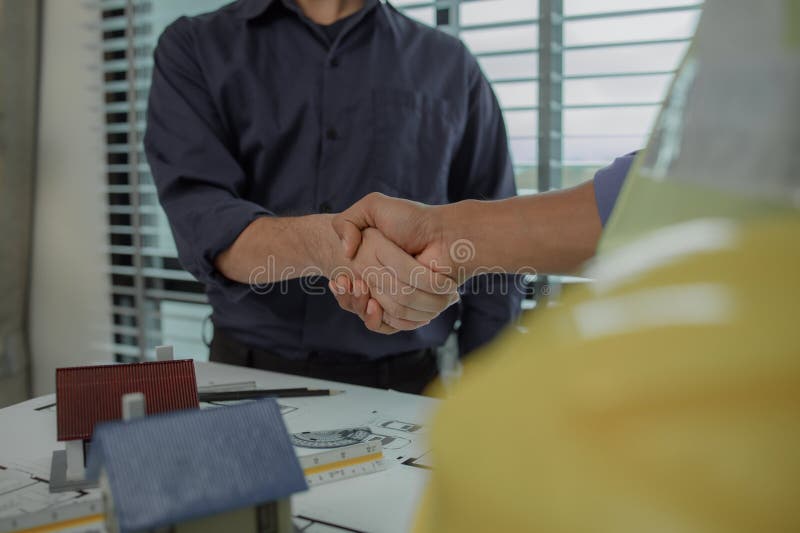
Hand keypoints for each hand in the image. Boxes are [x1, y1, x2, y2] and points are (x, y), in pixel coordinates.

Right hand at [329, 194, 462, 332]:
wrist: (447, 234)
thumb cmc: (413, 218)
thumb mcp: (373, 206)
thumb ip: (348, 222)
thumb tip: (345, 252)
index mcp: (370, 260)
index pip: (344, 285)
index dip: (341, 288)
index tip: (341, 280)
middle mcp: (381, 278)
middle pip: (357, 302)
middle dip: (352, 298)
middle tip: (356, 285)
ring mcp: (397, 294)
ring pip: (373, 315)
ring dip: (363, 309)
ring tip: (365, 294)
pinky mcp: (412, 307)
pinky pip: (392, 323)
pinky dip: (384, 318)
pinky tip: (377, 305)